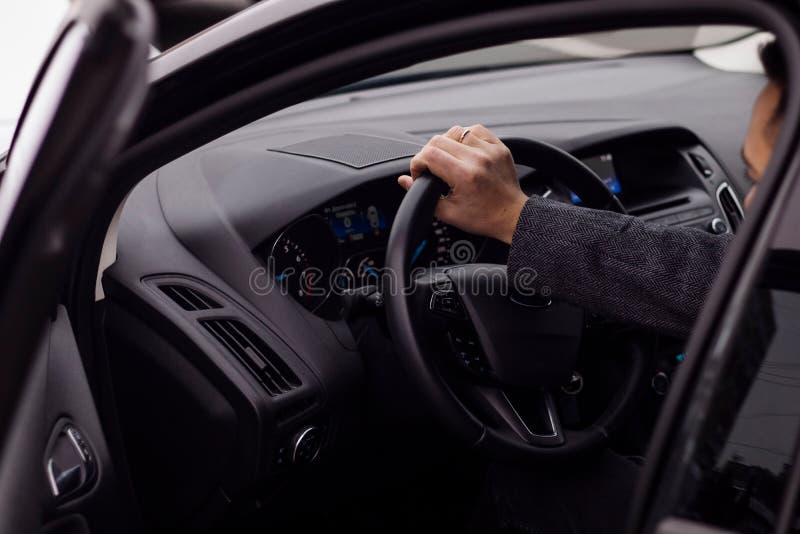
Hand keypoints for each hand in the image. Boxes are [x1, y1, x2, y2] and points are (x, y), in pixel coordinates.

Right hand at [398, 125, 528, 244]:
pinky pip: (475, 130)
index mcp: (464, 176)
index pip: (429, 154)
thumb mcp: (448, 213)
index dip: (417, 163)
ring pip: (456, 131)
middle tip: (432, 169)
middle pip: (438, 140)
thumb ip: (423, 195)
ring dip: (446, 144)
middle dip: (428, 154)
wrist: (512, 216)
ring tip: (448, 159)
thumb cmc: (483, 217)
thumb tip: (404, 180)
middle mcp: (477, 159)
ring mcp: (490, 150)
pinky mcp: (499, 146)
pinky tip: (463, 151)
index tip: (420, 174)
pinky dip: (465, 137)